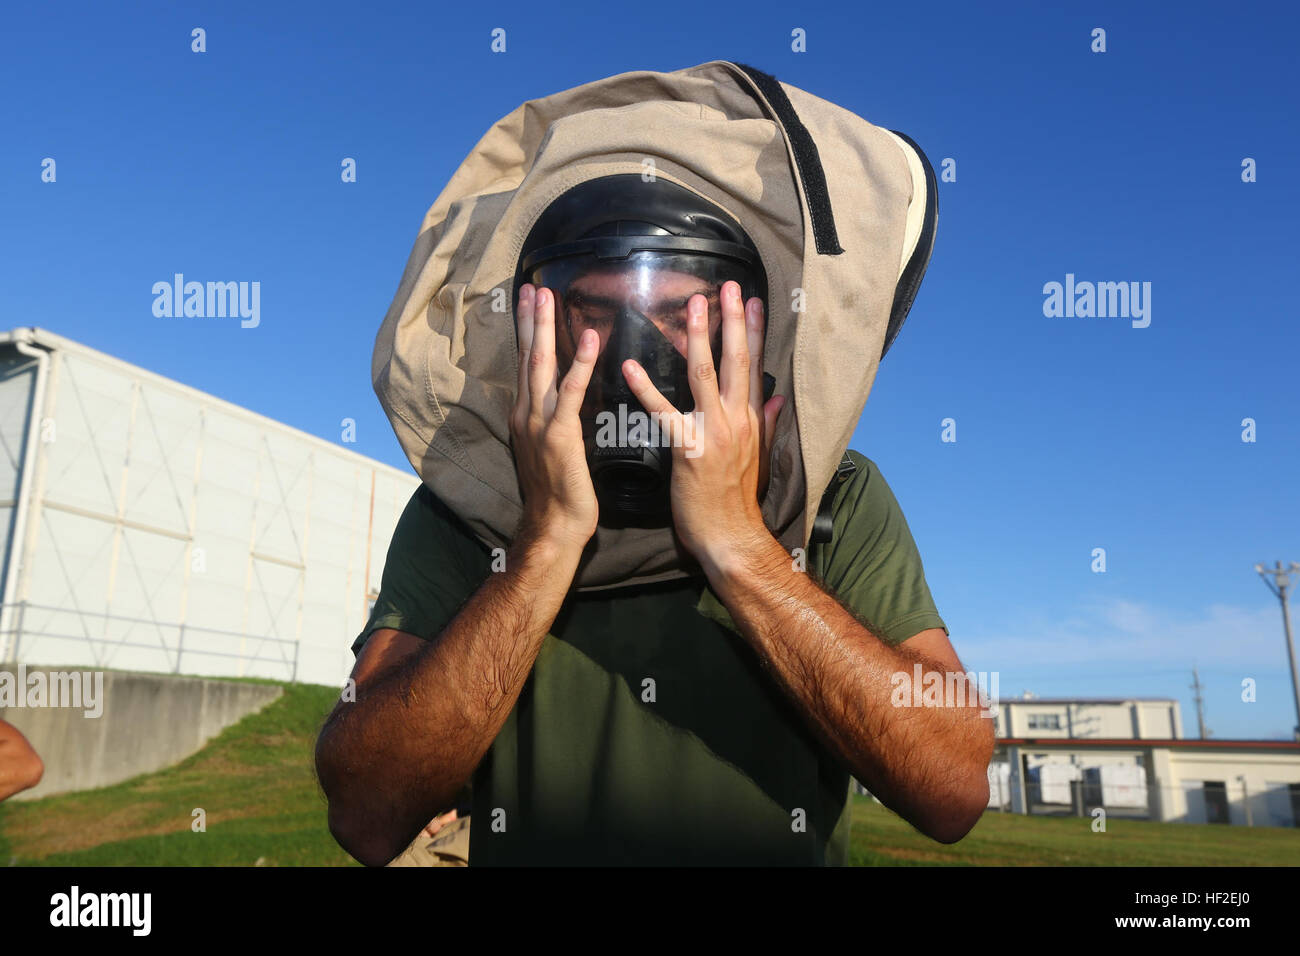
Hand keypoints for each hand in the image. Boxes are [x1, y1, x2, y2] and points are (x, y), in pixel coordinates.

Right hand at [510, 284, 599, 550]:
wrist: (555, 527)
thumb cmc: (560, 494)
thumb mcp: (552, 450)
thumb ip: (554, 421)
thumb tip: (564, 401)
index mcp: (525, 416)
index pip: (526, 365)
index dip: (528, 332)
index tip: (530, 301)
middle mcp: (526, 414)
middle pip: (527, 357)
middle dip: (529, 320)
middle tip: (532, 287)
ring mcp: (539, 423)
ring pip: (540, 366)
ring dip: (545, 330)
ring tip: (548, 298)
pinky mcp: (559, 435)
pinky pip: (570, 392)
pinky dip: (580, 363)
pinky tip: (591, 339)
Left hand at [621, 281, 784, 575]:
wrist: (729, 537)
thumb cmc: (736, 502)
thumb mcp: (758, 458)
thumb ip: (767, 422)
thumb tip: (778, 395)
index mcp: (750, 420)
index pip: (755, 366)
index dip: (753, 331)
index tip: (752, 300)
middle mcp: (737, 419)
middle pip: (738, 360)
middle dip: (733, 320)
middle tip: (728, 286)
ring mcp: (715, 432)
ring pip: (707, 375)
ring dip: (699, 338)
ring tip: (693, 306)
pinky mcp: (689, 449)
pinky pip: (665, 412)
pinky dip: (646, 389)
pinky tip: (629, 368)